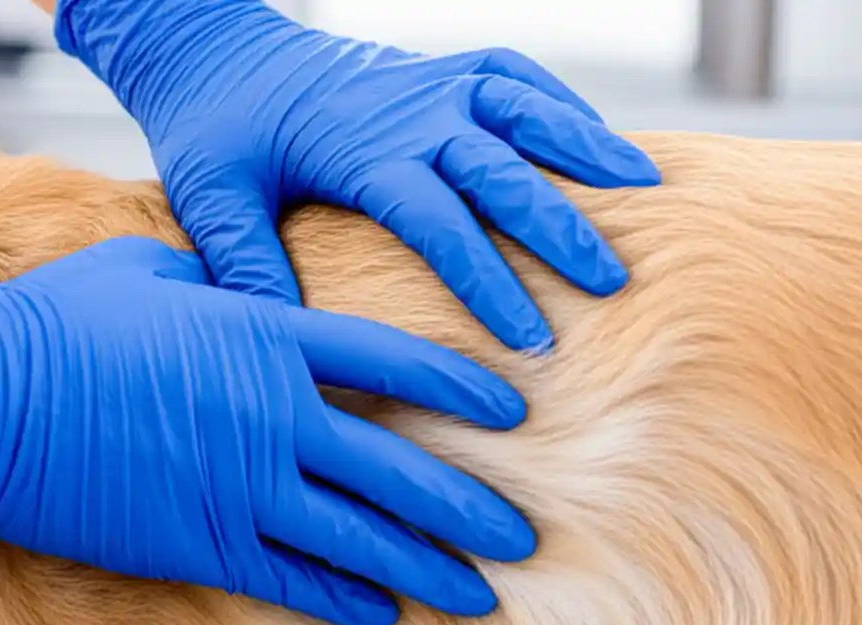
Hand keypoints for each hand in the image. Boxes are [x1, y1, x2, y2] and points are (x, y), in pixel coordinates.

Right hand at [0, 237, 534, 624]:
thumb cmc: (60, 320)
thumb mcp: (148, 268)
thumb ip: (215, 271)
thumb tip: (234, 270)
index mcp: (268, 337)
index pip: (394, 365)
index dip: (463, 386)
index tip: (513, 410)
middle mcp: (274, 415)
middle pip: (399, 469)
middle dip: (469, 507)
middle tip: (522, 535)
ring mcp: (241, 485)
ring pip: (360, 536)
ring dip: (427, 566)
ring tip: (481, 591)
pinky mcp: (200, 541)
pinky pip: (292, 577)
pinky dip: (344, 596)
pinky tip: (386, 611)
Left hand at [55, 0, 660, 349]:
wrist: (217, 49)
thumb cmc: (213, 132)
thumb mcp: (213, 198)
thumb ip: (248, 263)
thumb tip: (288, 337)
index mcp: (363, 150)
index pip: (442, 224)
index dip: (491, 283)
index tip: (533, 339)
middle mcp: (412, 110)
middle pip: (503, 169)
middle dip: (561, 228)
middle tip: (613, 282)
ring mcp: (431, 80)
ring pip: (526, 110)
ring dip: (587, 147)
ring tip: (648, 189)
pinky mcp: (439, 67)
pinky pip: (516, 76)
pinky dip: (562, 105)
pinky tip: (601, 140)